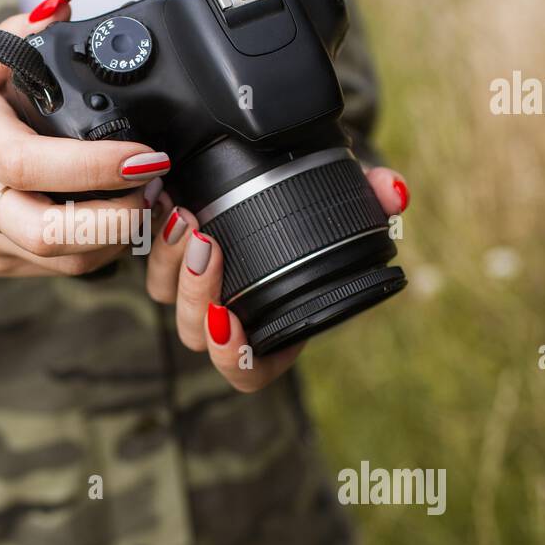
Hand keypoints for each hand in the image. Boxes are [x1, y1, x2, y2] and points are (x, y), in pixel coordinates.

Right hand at [0, 0, 171, 277]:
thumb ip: (15, 38)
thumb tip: (62, 8)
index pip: (28, 163)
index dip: (93, 165)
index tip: (144, 154)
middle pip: (48, 233)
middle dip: (118, 219)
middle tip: (155, 184)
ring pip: (65, 262)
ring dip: (119, 237)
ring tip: (147, 200)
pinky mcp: (5, 266)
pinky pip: (64, 270)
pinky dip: (103, 251)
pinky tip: (122, 220)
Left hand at [144, 166, 409, 391]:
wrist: (275, 173)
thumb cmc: (316, 203)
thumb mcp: (350, 199)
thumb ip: (375, 199)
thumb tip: (394, 193)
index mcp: (274, 327)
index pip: (248, 370)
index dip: (234, 357)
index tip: (229, 321)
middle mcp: (229, 314)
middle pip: (197, 332)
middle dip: (198, 293)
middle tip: (207, 245)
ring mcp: (195, 285)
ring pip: (168, 296)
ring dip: (172, 262)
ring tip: (186, 218)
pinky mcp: (169, 252)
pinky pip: (150, 256)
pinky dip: (154, 232)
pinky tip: (164, 199)